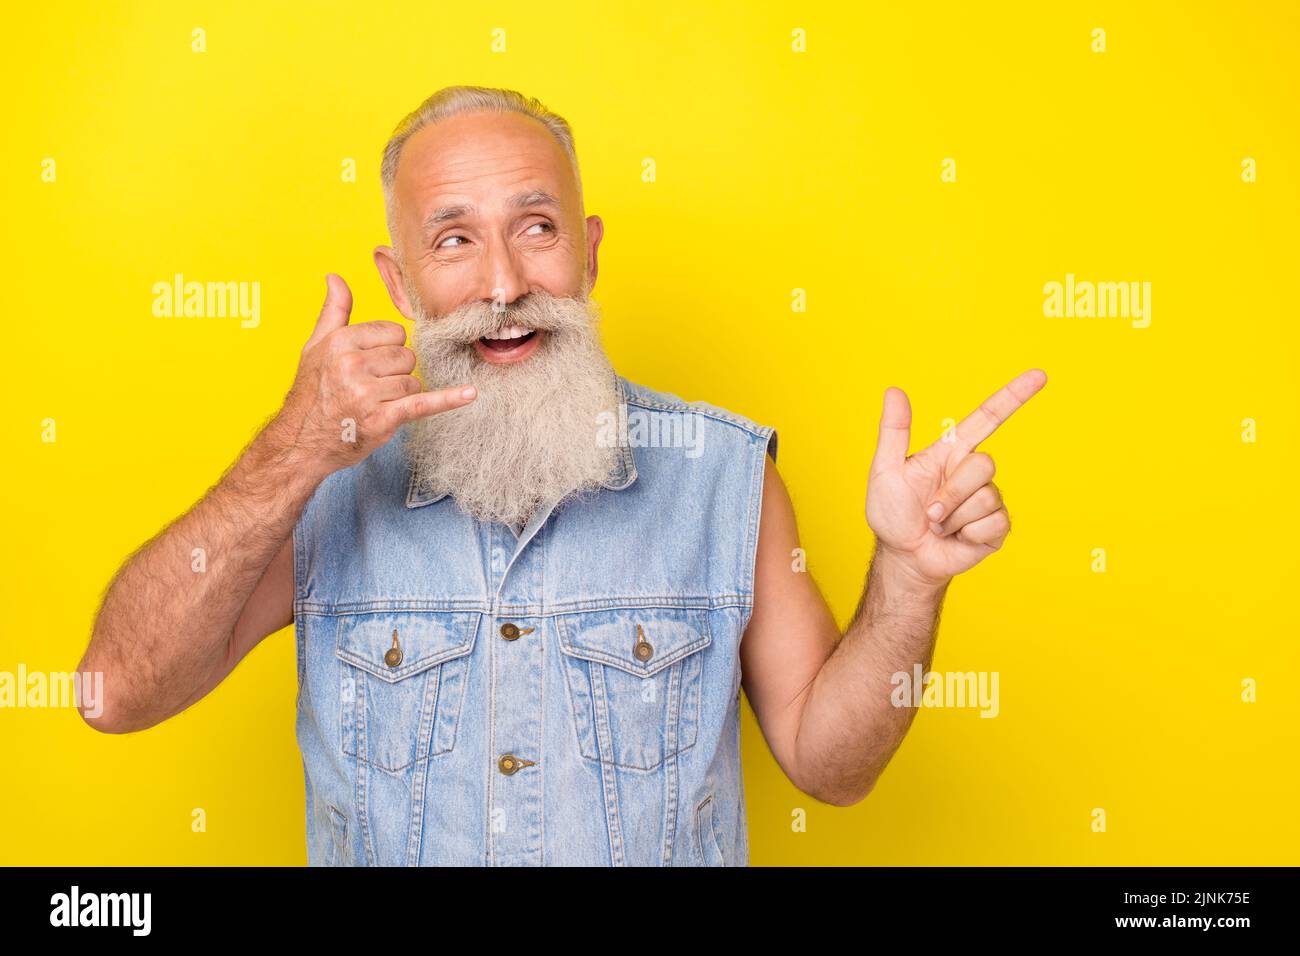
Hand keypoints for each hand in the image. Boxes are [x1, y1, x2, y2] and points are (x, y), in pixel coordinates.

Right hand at [271, 274, 476, 479]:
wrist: (301, 443)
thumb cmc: (312, 394)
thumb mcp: (315, 347)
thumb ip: (334, 311)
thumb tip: (335, 277)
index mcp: (340, 343)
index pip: (393, 332)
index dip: (387, 348)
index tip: (369, 364)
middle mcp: (352, 366)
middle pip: (406, 356)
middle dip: (395, 372)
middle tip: (370, 388)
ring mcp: (367, 394)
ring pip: (413, 382)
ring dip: (401, 395)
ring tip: (374, 404)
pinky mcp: (383, 420)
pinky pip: (423, 404)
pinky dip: (448, 400)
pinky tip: (470, 394)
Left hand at [864, 369, 1046, 585]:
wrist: (903, 557)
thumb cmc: (892, 513)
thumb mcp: (885, 470)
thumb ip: (893, 432)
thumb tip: (894, 391)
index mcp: (952, 453)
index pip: (988, 418)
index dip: (1013, 396)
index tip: (1040, 375)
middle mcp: (973, 473)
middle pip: (984, 465)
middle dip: (952, 491)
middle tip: (930, 510)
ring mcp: (988, 499)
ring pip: (986, 497)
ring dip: (954, 516)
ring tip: (939, 525)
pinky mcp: (995, 527)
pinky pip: (992, 523)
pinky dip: (968, 534)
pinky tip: (957, 537)